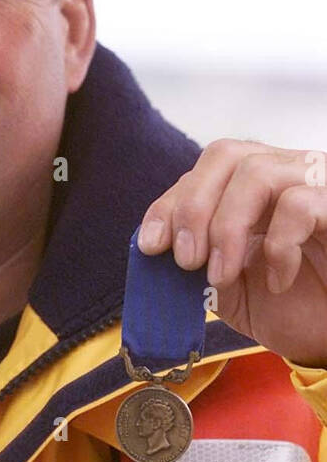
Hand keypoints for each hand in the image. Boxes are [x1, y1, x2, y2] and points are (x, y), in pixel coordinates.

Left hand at [138, 140, 326, 368]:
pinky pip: (300, 204)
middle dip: (192, 208)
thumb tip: (153, 245)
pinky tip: (278, 280)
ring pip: (257, 172)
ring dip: (226, 228)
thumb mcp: (226, 286)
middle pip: (226, 154)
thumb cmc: (289, 307)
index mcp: (253, 187)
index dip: (171, 203)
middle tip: (185, 261)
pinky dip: (277, 246)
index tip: (151, 245)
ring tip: (222, 275)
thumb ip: (194, 260)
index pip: (204, 170)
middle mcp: (285, 174)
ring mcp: (315, 185)